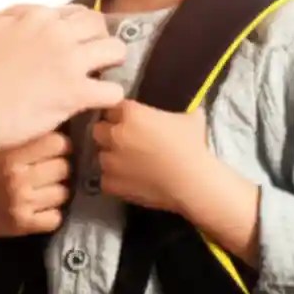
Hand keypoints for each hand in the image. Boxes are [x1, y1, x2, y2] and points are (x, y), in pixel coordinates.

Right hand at [0, 4, 126, 153]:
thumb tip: (2, 17)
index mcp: (34, 16)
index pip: (69, 11)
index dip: (69, 28)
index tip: (65, 43)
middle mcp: (56, 33)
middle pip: (98, 24)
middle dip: (97, 38)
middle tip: (89, 57)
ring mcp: (68, 63)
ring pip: (116, 50)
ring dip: (111, 63)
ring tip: (99, 78)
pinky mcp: (75, 95)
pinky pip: (113, 91)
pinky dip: (108, 98)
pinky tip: (95, 105)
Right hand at [0, 132, 72, 268]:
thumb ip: (24, 142)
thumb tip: (59, 128)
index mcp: (9, 155)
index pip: (57, 143)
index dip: (59, 145)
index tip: (53, 149)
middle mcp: (16, 178)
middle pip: (64, 167)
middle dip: (58, 168)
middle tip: (45, 170)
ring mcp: (21, 203)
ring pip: (64, 192)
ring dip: (56, 191)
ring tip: (40, 189)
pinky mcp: (23, 225)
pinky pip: (56, 217)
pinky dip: (51, 214)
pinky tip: (38, 207)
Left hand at [93, 100, 211, 213]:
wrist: (194, 184)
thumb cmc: (194, 148)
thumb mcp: (191, 118)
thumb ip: (177, 111)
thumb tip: (187, 108)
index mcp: (130, 113)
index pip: (112, 108)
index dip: (121, 116)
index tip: (130, 122)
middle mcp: (114, 134)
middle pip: (99, 129)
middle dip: (109, 134)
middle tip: (126, 142)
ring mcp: (110, 160)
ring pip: (100, 155)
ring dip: (111, 158)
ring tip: (129, 164)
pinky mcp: (111, 183)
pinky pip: (105, 179)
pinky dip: (114, 180)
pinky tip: (130, 181)